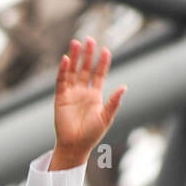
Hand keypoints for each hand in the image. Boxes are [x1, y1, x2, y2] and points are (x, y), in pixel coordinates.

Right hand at [49, 37, 126, 169]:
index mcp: (95, 96)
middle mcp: (83, 92)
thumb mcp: (105, 117)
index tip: (106, 50)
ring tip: (77, 43)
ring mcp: (71, 93)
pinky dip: (63, 70)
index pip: (99, 75)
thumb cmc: (92, 134)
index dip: (102, 63)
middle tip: (90, 39)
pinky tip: (67, 59)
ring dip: (75, 58)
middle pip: (85, 69)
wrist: (75, 146)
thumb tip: (124, 87)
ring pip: (73, 71)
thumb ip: (114, 102)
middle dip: (88, 55)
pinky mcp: (60, 97)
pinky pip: (61, 80)